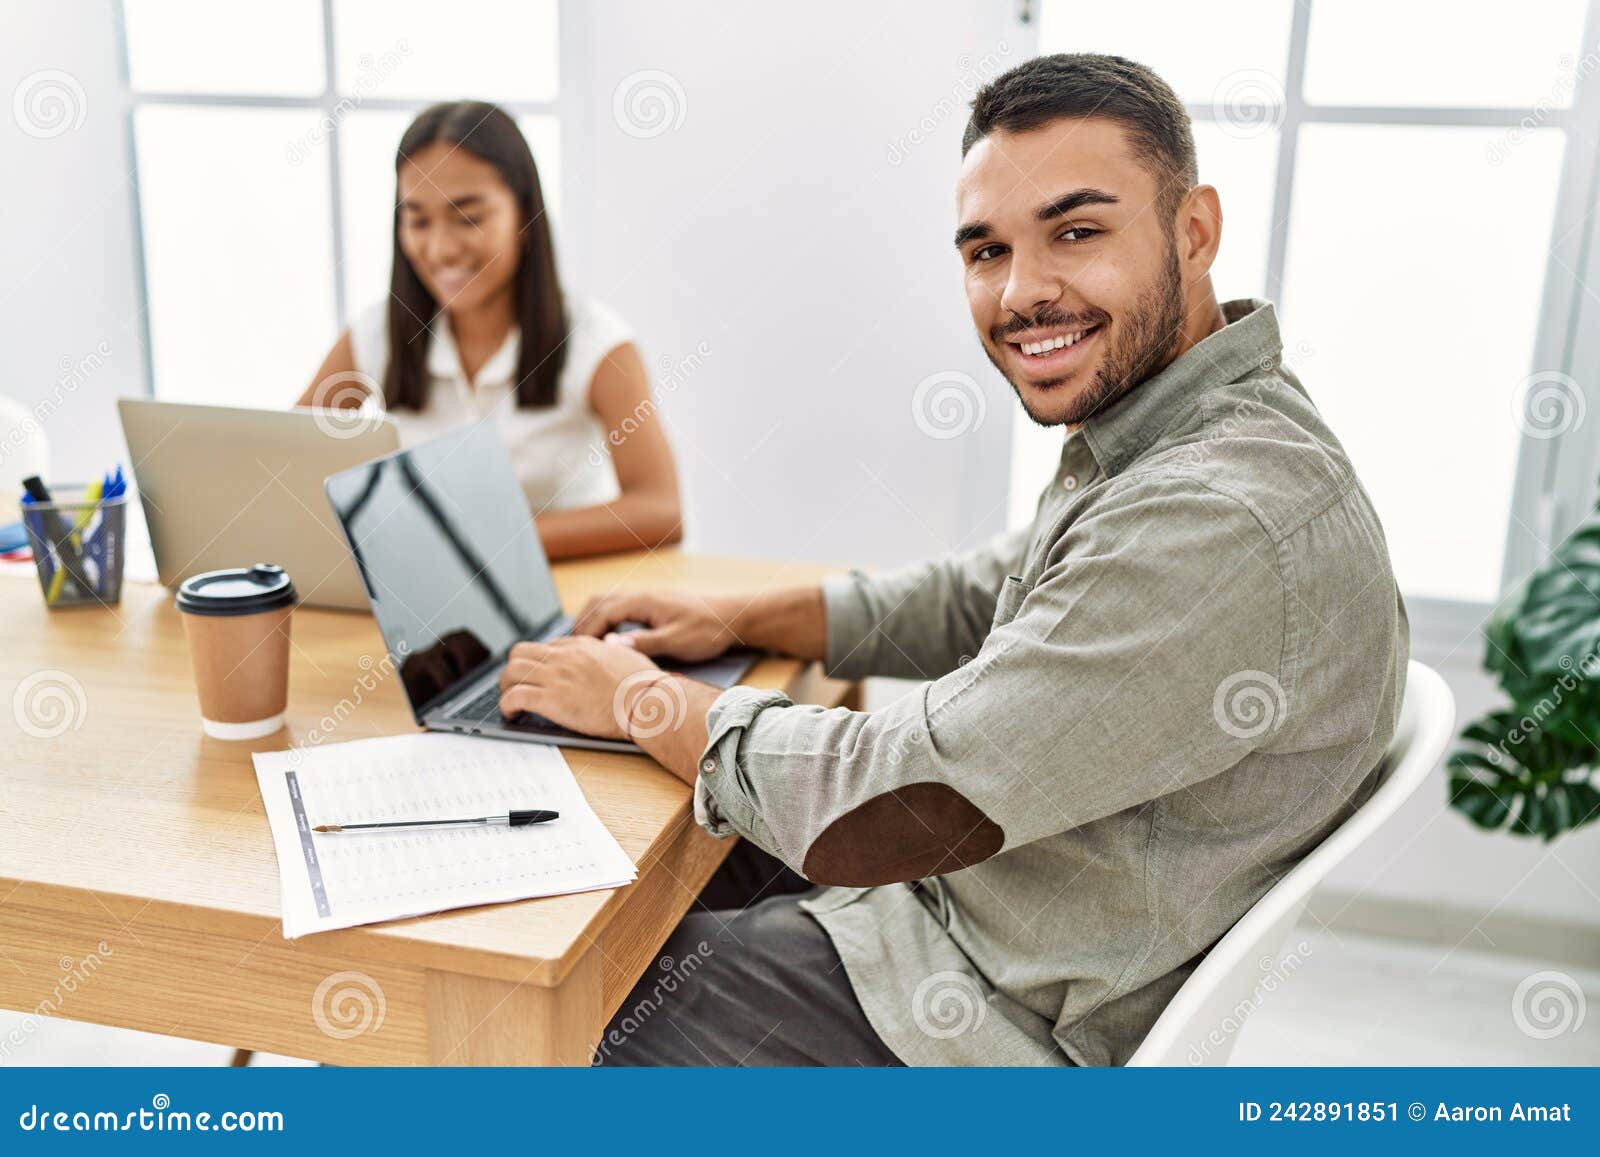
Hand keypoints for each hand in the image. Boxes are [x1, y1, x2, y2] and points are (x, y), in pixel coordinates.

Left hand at [498, 635, 671, 740]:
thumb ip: (613, 650)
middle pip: (520, 652)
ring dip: (505, 686)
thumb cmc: (644, 685)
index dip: (540, 662)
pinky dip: (506, 706)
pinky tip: (511, 714)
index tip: (540, 675)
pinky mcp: (551, 700)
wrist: (645, 702)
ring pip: (511, 672)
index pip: (548, 646)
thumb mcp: (628, 655)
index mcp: (583, 646)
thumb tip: (612, 648)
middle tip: (516, 684)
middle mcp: (564, 658)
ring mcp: (556, 677)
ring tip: (509, 700)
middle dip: (514, 669)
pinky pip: (514, 697)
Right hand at [571, 590, 739, 661]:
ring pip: (606, 603)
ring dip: (591, 620)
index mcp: (642, 601)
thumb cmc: (708, 629)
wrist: (733, 616)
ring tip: (583, 645)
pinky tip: (606, 638)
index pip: (600, 613)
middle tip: (570, 650)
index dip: (584, 634)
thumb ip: (643, 642)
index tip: (574, 654)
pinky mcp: (652, 603)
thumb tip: (611, 644)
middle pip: (597, 603)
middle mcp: (640, 595)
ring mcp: (646, 597)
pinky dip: (604, 619)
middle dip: (581, 625)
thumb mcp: (677, 641)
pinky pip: (618, 607)